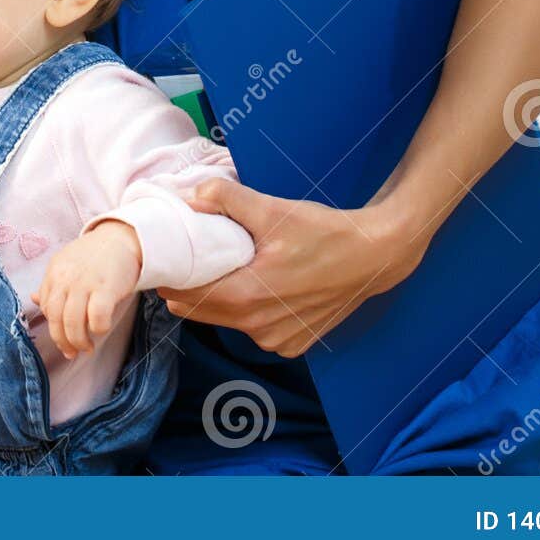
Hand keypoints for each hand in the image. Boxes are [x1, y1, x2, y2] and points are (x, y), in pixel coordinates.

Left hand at [30, 222, 142, 359]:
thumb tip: (34, 300)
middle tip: (71, 352)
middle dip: (62, 340)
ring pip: (73, 323)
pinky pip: (97, 319)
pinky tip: (101, 330)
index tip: (63, 336)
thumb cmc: (96, 255)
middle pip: (55, 318)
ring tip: (86, 347)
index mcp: (54, 272)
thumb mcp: (67, 264)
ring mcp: (85, 283)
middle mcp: (66, 278)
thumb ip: (51, 284)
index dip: (53, 326)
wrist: (123, 237)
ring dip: (79, 341)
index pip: (45, 307)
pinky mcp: (106, 288)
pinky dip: (98, 329)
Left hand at [157, 179, 428, 358]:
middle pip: (203, 313)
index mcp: (247, 297)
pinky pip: (256, 330)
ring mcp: (277, 341)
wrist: (374, 256)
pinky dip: (251, 313)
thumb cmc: (324, 233)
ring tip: (226, 271)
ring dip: (222, 301)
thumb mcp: (273, 210)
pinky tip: (261, 288)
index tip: (165, 261)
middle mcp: (258, 328)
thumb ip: (227, 200)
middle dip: (191, 289)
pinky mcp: (293, 344)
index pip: (186, 297)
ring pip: (229, 322)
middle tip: (191, 262)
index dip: (171, 279)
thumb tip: (190, 195)